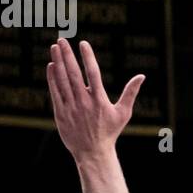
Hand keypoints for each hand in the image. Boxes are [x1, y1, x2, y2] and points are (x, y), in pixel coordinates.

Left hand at [47, 38, 144, 161]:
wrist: (92, 152)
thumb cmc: (110, 131)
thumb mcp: (123, 113)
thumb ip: (131, 92)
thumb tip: (142, 76)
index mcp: (100, 100)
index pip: (93, 73)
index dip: (87, 57)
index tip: (83, 43)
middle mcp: (84, 102)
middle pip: (74, 73)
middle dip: (67, 55)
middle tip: (62, 39)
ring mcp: (71, 107)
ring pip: (62, 80)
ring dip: (58, 62)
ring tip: (55, 47)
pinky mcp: (60, 113)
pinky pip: (55, 92)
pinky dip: (52, 78)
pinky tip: (51, 66)